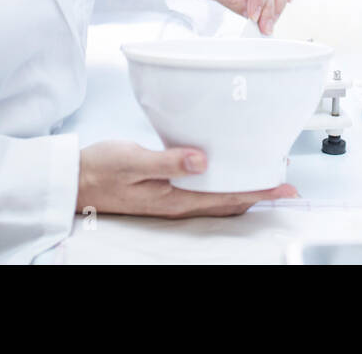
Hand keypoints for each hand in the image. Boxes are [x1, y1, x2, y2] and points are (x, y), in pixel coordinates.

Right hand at [76, 140, 296, 216]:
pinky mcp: (167, 191)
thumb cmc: (100, 168)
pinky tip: (227, 174)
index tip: (285, 188)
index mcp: (175, 198)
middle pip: (230, 201)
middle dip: (260, 193)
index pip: (228, 196)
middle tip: (285, 183)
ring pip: (219, 199)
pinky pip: (205, 193)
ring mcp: (173, 199)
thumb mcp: (132, 159)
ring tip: (265, 177)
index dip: (259, 192)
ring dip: (244, 189)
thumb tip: (202, 159)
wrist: (75, 180)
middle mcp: (179, 203)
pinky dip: (224, 185)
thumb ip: (169, 160)